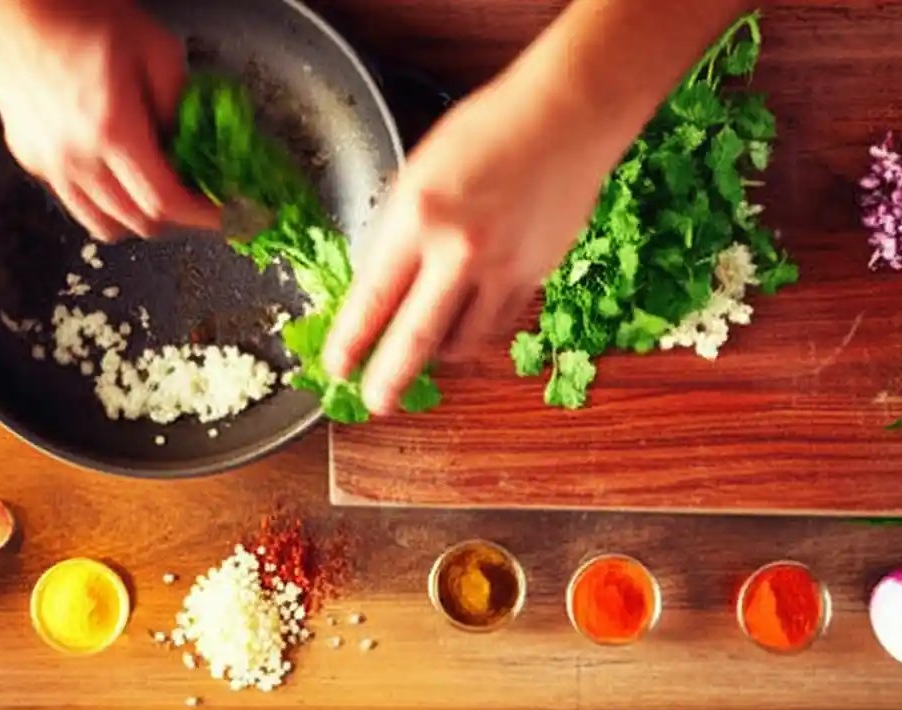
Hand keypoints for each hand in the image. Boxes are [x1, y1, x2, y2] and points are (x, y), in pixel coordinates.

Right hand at [0, 0, 218, 239]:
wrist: (16, 7)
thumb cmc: (86, 17)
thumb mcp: (157, 49)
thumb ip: (181, 104)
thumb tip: (192, 144)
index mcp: (113, 131)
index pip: (165, 201)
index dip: (201, 216)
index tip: (224, 214)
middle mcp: (76, 158)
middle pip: (138, 222)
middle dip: (177, 220)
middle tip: (198, 201)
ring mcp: (48, 164)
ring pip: (103, 225)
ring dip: (139, 219)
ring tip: (159, 195)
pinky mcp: (29, 159)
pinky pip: (75, 202)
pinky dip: (105, 203)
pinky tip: (118, 176)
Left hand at [322, 74, 621, 414]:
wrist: (565, 116)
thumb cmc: (487, 129)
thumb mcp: (420, 171)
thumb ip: (401, 228)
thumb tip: (382, 282)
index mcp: (418, 216)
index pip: (373, 298)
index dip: (351, 342)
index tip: (336, 367)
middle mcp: (458, 250)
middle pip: (416, 339)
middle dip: (389, 379)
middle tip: (374, 402)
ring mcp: (502, 268)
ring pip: (463, 341)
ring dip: (438, 355)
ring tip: (424, 355)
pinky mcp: (535, 275)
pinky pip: (498, 324)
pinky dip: (476, 333)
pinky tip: (464, 328)